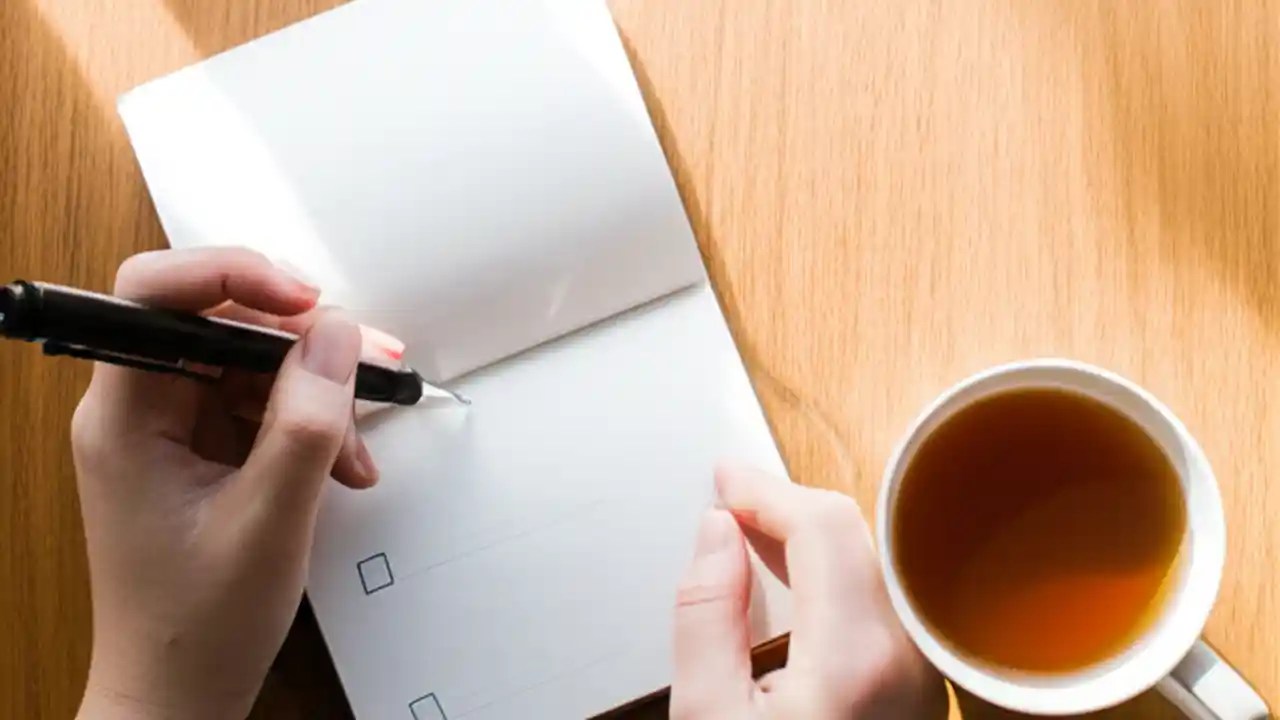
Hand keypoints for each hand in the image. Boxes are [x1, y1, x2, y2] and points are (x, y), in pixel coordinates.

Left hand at [72, 248, 395, 718]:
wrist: (179, 693)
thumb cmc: (195, 627)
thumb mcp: (269, 523)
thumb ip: (304, 423)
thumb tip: (334, 338)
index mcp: (123, 419)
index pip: (154, 296)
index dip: (231, 277)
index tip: (306, 302)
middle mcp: (138, 411)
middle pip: (218, 325)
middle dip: (300, 343)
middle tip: (368, 363)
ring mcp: (170, 430)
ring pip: (250, 365)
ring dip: (316, 396)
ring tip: (354, 449)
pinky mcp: (200, 450)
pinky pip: (261, 406)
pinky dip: (310, 427)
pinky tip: (341, 465)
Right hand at [670, 466, 947, 719]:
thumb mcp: (707, 716)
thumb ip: (706, 619)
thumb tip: (716, 533)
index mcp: (855, 658)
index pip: (822, 525)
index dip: (765, 490)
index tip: (725, 479)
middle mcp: (908, 659)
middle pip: (852, 535)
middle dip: (786, 507)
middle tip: (732, 500)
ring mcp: (925, 676)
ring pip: (870, 562)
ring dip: (810, 538)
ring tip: (753, 534)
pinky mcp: (922, 690)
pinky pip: (880, 601)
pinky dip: (832, 574)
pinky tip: (793, 579)